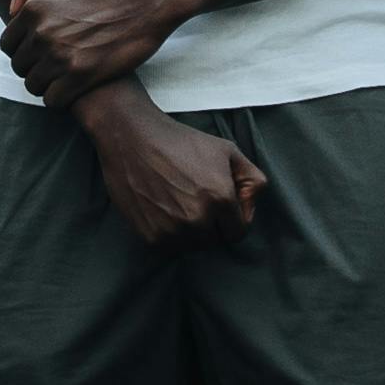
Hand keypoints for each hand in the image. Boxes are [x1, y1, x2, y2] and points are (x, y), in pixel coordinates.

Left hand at [2, 0, 188, 106]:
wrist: (147, 1)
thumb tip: (11, 10)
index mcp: (34, 9)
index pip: (8, 44)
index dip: (22, 48)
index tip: (40, 49)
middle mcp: (42, 34)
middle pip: (19, 66)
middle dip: (33, 67)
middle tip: (54, 63)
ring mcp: (61, 56)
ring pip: (33, 85)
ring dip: (45, 84)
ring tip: (62, 76)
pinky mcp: (81, 76)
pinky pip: (52, 100)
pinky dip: (59, 97)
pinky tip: (72, 87)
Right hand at [77, 80, 265, 251]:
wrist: (132, 138)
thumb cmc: (180, 141)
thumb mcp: (226, 150)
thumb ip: (252, 179)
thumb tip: (252, 205)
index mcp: (220, 198)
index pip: (238, 232)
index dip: (232, 219)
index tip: (221, 206)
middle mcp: (198, 219)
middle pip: (215, 240)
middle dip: (211, 224)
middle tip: (195, 199)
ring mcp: (172, 231)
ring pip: (193, 246)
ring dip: (190, 231)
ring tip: (178, 202)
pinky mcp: (151, 236)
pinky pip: (170, 247)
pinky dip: (169, 233)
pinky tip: (162, 207)